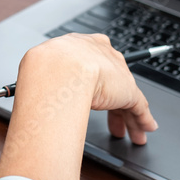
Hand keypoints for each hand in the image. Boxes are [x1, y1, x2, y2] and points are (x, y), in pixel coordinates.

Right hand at [21, 33, 157, 143]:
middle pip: (112, 82)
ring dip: (128, 118)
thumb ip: (50, 76)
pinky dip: (141, 121)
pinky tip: (143, 130)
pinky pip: (137, 108)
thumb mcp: (47, 67)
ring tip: (131, 133)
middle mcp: (104, 57)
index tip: (94, 95)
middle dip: (113, 105)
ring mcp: (117, 75)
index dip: (95, 83)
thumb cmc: (51, 65)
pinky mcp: (128, 91)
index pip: (95, 65)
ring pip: (126, 98)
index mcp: (85, 46)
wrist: (62, 68)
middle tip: (112, 122)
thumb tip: (35, 87)